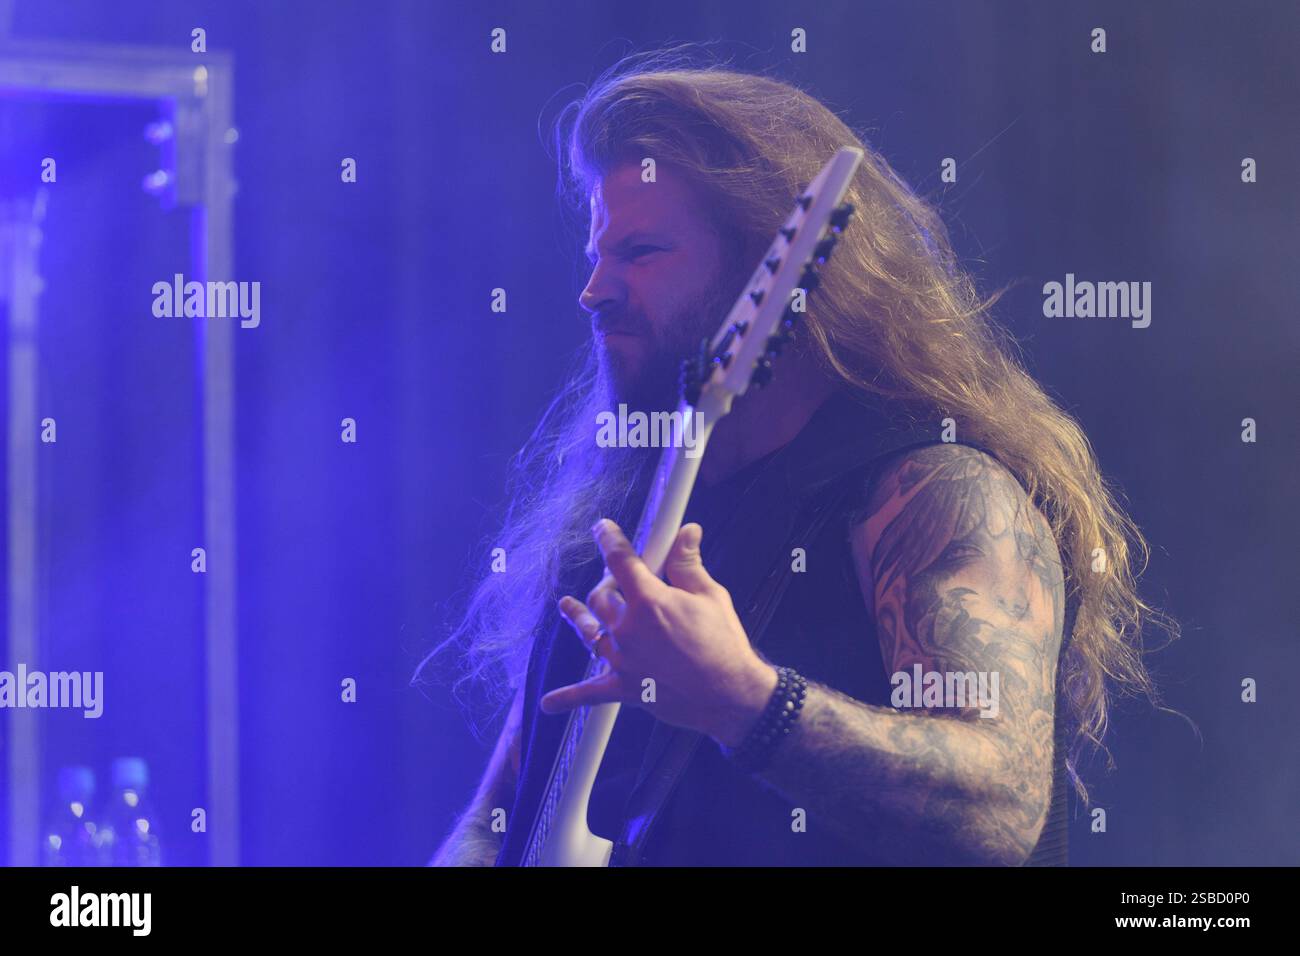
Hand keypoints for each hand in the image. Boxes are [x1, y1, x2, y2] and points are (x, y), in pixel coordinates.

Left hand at [540, 519, 778, 746]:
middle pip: (601, 597)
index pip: (620, 560)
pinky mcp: (625, 688)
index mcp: (649, 601)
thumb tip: (686, 532)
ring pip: (589, 632)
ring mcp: (623, 660)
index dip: (609, 540)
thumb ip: (688, 563)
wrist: (731, 695)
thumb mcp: (710, 596)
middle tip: (614, 579)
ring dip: (577, 617)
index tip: (602, 529)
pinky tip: (548, 703)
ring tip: (567, 606)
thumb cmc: (724, 644)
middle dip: (606, 582)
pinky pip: (590, 693)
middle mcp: (629, 629)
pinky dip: (568, 698)